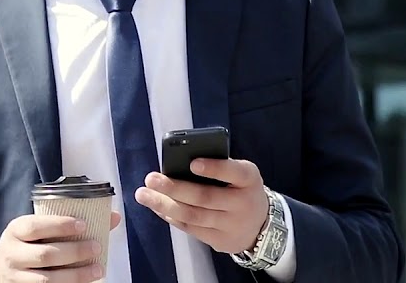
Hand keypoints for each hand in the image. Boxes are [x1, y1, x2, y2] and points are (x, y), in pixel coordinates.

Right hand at [0, 212, 121, 282]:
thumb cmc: (25, 245)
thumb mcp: (37, 230)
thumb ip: (68, 223)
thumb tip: (113, 217)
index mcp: (16, 231)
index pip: (36, 226)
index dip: (59, 225)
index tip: (83, 224)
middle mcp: (12, 254)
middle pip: (45, 255)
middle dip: (74, 252)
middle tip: (96, 247)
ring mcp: (15, 277)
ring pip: (47, 280)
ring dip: (75, 276)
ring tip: (97, 269)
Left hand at [136, 158, 268, 254]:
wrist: (261, 226)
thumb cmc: (242, 190)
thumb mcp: (241, 174)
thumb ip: (220, 167)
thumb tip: (178, 163)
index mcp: (249, 179)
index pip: (233, 172)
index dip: (214, 168)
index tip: (192, 163)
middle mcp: (242, 203)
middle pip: (205, 197)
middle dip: (174, 188)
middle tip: (151, 179)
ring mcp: (230, 225)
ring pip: (193, 216)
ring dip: (165, 205)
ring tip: (144, 195)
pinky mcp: (219, 241)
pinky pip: (191, 228)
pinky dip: (171, 217)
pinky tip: (157, 207)